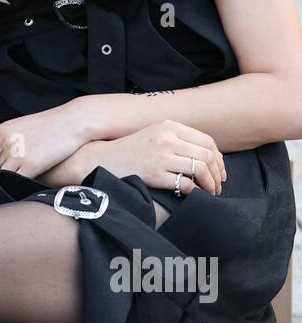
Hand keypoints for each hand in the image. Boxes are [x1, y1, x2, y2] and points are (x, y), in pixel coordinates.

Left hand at [0, 103, 85, 188]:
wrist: (73, 121)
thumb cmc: (50, 125)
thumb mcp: (22, 126)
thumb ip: (7, 139)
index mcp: (1, 132)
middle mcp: (6, 142)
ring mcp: (18, 154)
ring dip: (0, 186)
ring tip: (1, 194)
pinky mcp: (32, 164)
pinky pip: (16, 182)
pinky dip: (14, 188)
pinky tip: (15, 192)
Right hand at [85, 121, 225, 195]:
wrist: (102, 159)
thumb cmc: (130, 149)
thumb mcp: (154, 133)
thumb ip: (177, 138)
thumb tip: (205, 154)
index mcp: (169, 126)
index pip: (207, 141)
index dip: (218, 158)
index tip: (220, 171)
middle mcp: (167, 139)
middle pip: (207, 155)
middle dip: (217, 173)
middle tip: (218, 186)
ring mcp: (161, 156)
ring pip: (200, 169)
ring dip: (210, 184)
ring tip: (211, 192)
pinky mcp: (155, 174)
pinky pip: (186, 184)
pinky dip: (196, 192)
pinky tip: (195, 195)